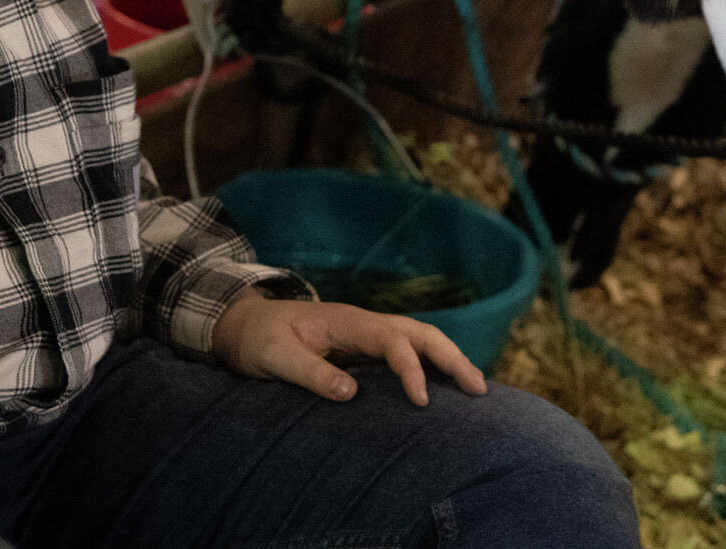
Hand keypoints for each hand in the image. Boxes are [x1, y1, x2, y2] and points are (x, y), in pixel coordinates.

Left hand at [211, 293, 487, 406]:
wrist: (245, 324)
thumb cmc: (259, 339)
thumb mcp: (276, 357)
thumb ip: (311, 373)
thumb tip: (351, 394)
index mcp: (347, 322)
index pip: (392, 340)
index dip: (411, 369)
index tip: (421, 403)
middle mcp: (365, 324)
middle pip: (421, 333)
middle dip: (452, 358)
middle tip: (479, 390)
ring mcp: (368, 334)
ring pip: (420, 339)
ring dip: (449, 359)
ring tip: (476, 389)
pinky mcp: (366, 348)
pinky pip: (408, 352)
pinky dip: (433, 365)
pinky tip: (447, 387)